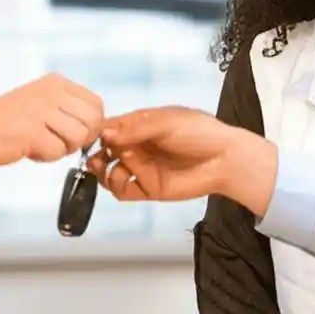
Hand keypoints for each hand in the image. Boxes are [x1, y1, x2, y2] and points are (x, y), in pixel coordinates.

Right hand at [0, 73, 102, 176]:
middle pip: (92, 120)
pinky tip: (28, 150)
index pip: (95, 103)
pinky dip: (45, 157)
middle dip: (82, 139)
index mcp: (55, 82)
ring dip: (63, 149)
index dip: (91, 125)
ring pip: (79, 137)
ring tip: (41, 145)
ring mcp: (41, 110)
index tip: (74, 134)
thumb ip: (67, 109)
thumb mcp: (40, 103)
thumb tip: (97, 127)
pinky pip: (58, 152)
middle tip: (60, 143)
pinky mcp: (32, 131)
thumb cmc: (5, 123)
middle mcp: (50, 91)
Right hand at [86, 106, 277, 214]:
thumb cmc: (199, 132)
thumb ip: (135, 129)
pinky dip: (116, 188)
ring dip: (104, 172)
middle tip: (95, 158)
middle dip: (95, 155)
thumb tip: (105, 134)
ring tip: (112, 169)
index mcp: (140, 125)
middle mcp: (137, 146)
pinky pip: (123, 191)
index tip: (90, 137)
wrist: (224, 159)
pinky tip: (122, 181)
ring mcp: (141, 168)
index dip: (97, 132)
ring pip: (110, 173)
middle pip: (105, 151)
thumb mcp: (166, 122)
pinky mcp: (148, 188)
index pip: (110, 127)